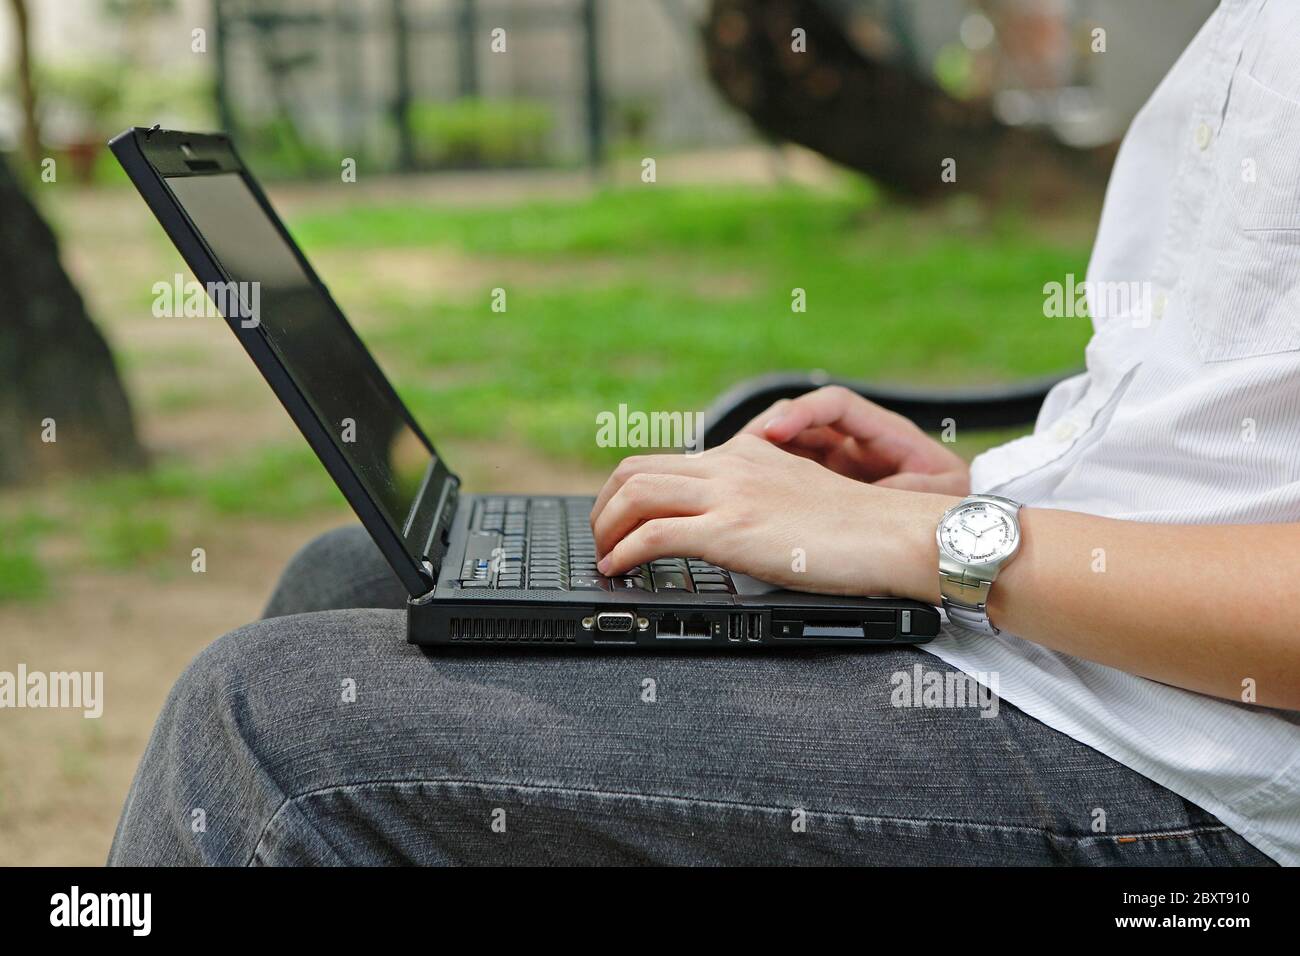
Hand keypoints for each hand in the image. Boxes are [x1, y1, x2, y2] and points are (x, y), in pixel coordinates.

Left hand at [590, 433, 950, 596]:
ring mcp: (729, 494)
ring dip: (605, 527)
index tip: (619, 519)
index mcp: (746, 452)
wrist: (893, 533)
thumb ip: (761, 497)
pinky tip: (617, 569)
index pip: (666, 460)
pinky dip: (624, 552)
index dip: (629, 491)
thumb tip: (734, 523)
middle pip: (635, 470)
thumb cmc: (857, 527)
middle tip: (600, 538)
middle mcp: (730, 464)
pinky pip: (654, 534)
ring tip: (603, 556)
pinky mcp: (731, 530)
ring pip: (635, 493)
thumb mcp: (797, 496)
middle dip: (604, 506)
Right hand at [739, 385, 970, 494]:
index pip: (834, 405)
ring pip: (789, 447)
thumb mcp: (933, 495)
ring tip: (734, 468)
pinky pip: (789, 476)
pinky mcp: (823, 488)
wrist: (952, 532)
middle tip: (740, 448)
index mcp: (884, 432)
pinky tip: (749, 489)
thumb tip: (872, 496)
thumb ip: (899, 492)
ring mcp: (837, 464)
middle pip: (802, 420)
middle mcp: (855, 442)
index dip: (802, 412)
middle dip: (770, 429)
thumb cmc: (946, 506)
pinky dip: (767, 479)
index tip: (775, 431)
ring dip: (761, 454)